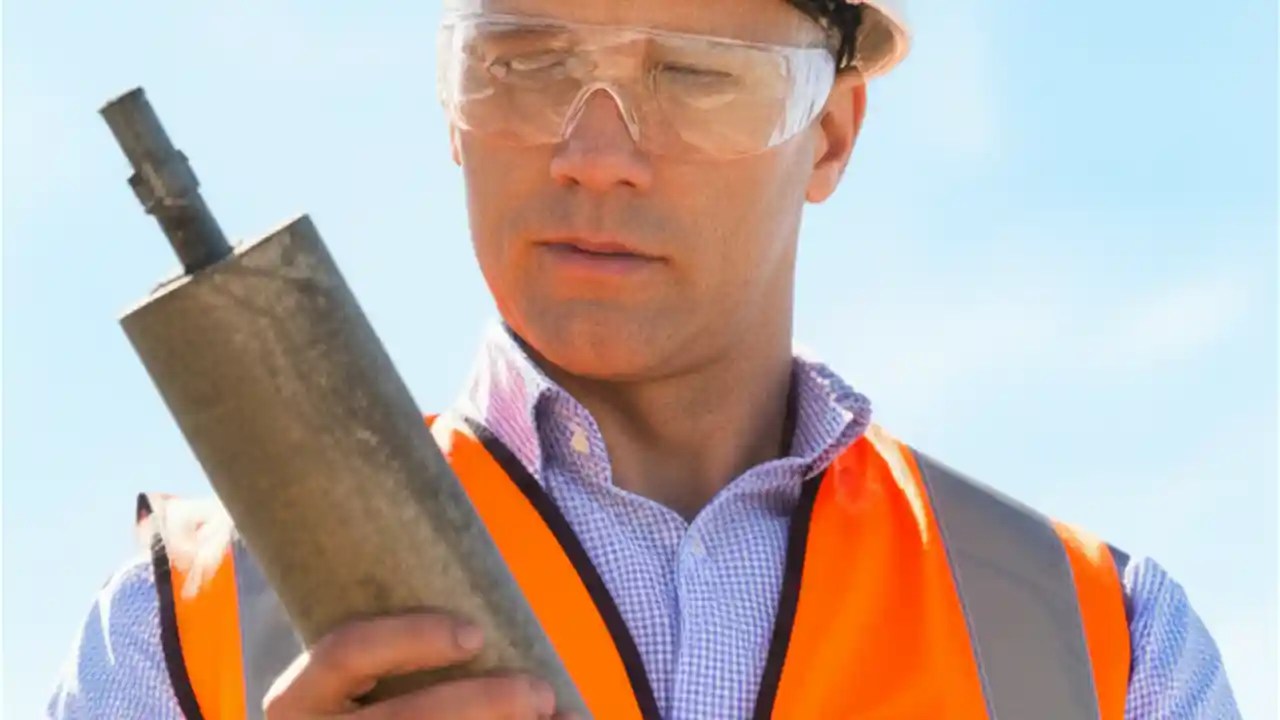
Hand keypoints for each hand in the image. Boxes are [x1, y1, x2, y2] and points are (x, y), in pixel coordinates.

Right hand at [263, 612, 579, 718]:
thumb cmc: (362, 703)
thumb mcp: (352, 681)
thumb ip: (390, 649)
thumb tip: (485, 589)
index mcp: (297, 700)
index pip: (345, 652)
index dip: (411, 638)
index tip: (474, 633)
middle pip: (406, 717)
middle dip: (484, 702)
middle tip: (542, 693)